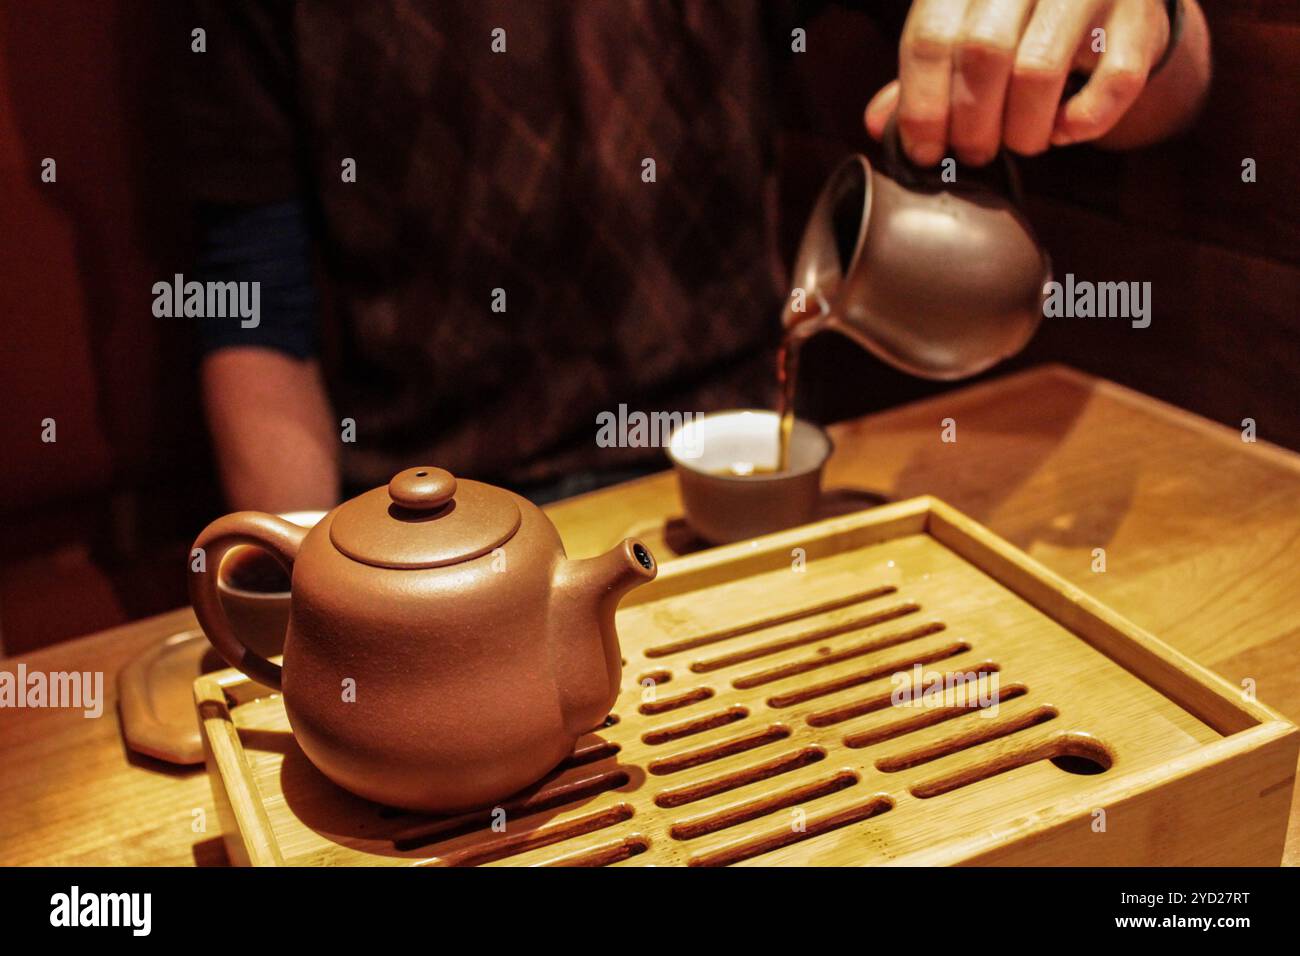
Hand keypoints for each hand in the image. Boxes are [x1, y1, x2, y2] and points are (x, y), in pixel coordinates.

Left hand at [865, 0, 1174, 165]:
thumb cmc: (1021, 17)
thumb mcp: (964, 29)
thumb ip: (925, 72)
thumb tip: (876, 124)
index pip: (931, 38)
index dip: (921, 106)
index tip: (925, 151)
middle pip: (983, 54)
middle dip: (971, 124)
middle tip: (974, 152)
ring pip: (1039, 71)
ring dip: (1022, 130)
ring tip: (1020, 142)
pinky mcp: (1141, 16)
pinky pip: (1113, 84)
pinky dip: (1083, 122)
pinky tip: (1065, 130)